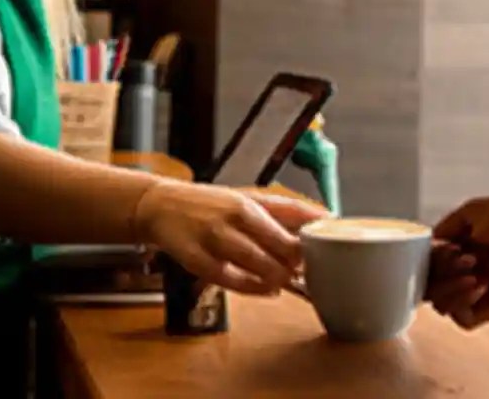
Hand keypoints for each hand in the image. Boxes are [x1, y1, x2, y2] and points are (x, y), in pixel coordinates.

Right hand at [133, 180, 328, 295]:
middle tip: (308, 269)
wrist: (160, 206)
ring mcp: (215, 239)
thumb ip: (284, 210)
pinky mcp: (198, 261)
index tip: (328, 245)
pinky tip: (269, 289)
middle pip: (279, 243)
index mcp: (250, 201)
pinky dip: (255, 288)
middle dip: (298, 261)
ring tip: (289, 280)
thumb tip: (326, 216)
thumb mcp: (248, 198)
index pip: (292, 217)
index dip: (313, 236)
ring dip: (280, 276)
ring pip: (258, 263)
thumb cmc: (212, 205)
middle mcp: (233, 217)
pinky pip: (232, 280)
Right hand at [431, 194, 488, 328]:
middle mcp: (466, 272)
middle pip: (430, 285)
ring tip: (474, 274)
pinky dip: (463, 304)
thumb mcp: (473, 211)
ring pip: (441, 305)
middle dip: (442, 273)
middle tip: (467, 259)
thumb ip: (446, 227)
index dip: (433, 259)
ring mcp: (477, 292)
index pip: (429, 264)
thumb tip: (429, 247)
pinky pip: (463, 320)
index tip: (452, 248)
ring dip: (450, 289)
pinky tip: (481, 285)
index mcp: (461, 250)